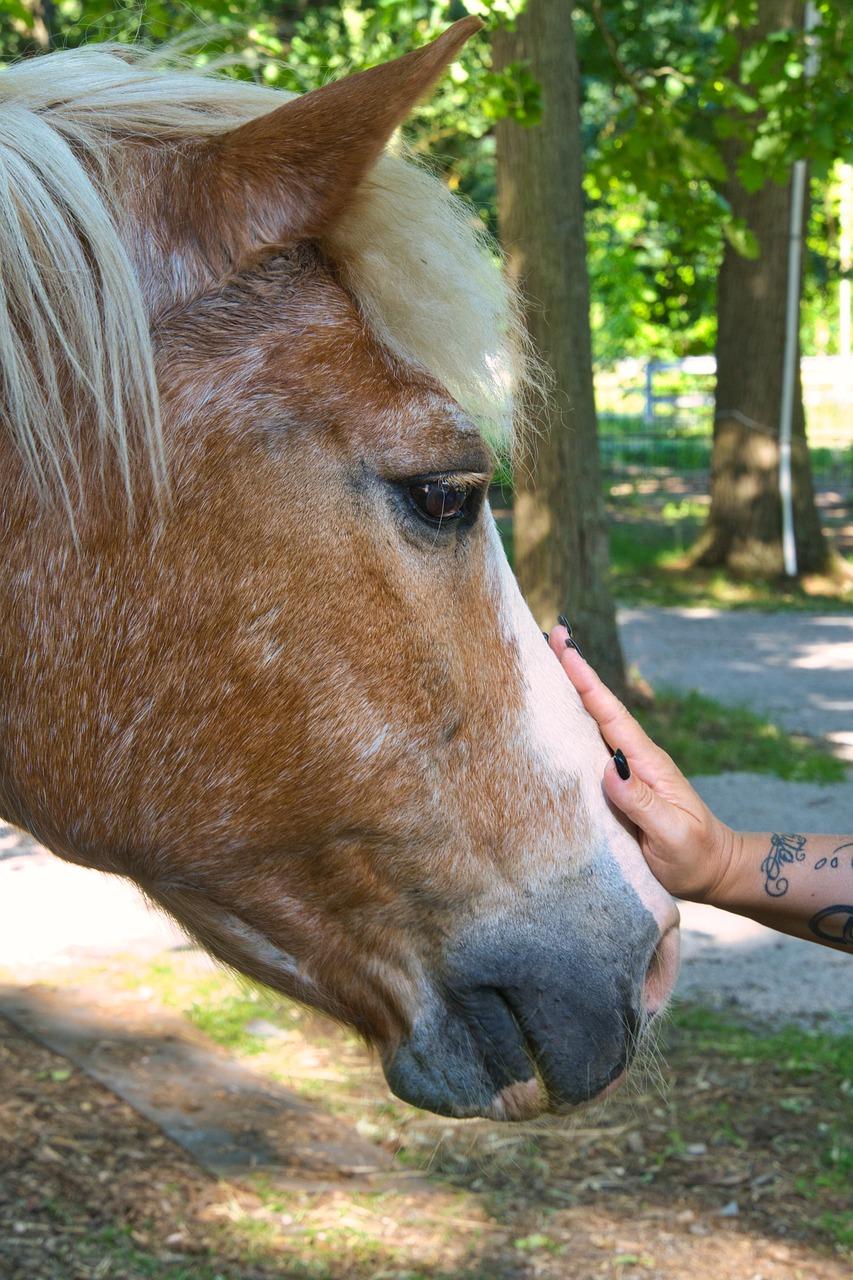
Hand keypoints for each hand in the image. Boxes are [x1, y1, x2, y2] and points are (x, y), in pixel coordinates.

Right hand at [553, 627, 736, 903]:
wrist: (713, 872)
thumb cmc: (694, 857)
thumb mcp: (672, 834)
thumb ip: (642, 803)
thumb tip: (608, 768)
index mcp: (646, 763)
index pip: (610, 714)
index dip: (587, 680)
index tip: (566, 646)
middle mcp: (633, 759)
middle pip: (598, 708)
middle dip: (573, 671)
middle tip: (549, 632)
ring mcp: (625, 771)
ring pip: (590, 725)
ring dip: (568, 693)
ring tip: (543, 662)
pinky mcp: (618, 787)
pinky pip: (588, 749)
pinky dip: (570, 725)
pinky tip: (552, 718)